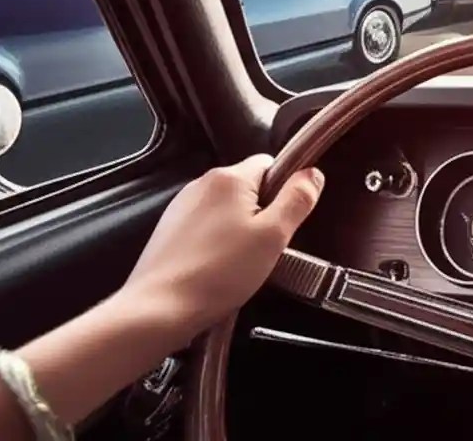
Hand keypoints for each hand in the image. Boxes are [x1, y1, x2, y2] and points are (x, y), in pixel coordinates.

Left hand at [121, 154, 323, 338]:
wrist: (159, 309)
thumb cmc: (218, 273)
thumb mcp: (273, 236)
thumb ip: (297, 200)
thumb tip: (313, 173)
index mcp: (229, 178)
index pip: (270, 164)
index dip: (285, 190)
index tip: (284, 221)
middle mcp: (201, 184)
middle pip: (249, 187)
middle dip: (262, 213)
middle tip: (265, 247)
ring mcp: (181, 207)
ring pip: (227, 209)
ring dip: (240, 229)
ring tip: (239, 263)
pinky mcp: (169, 230)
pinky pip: (206, 226)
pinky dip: (217, 242)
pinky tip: (217, 268)